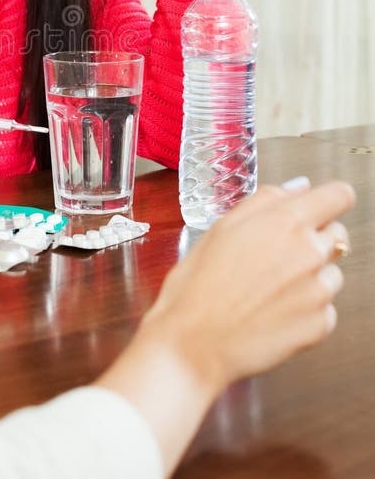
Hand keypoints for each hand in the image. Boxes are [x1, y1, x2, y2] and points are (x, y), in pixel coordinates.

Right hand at [145, 180, 354, 392]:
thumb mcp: (221, 227)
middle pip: (338, 234)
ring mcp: (319, 292)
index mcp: (285, 223)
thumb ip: (265, 201)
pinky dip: (306, 309)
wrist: (193, 342)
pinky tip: (273, 312)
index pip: (339, 196)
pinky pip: (326, 308)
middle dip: (316, 238)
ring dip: (311, 276)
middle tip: (278, 254)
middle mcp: (310, 253)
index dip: (329, 199)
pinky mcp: (321, 326)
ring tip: (269, 289)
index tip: (321, 207)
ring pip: (332, 272)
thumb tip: (298, 188)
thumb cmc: (198, 285)